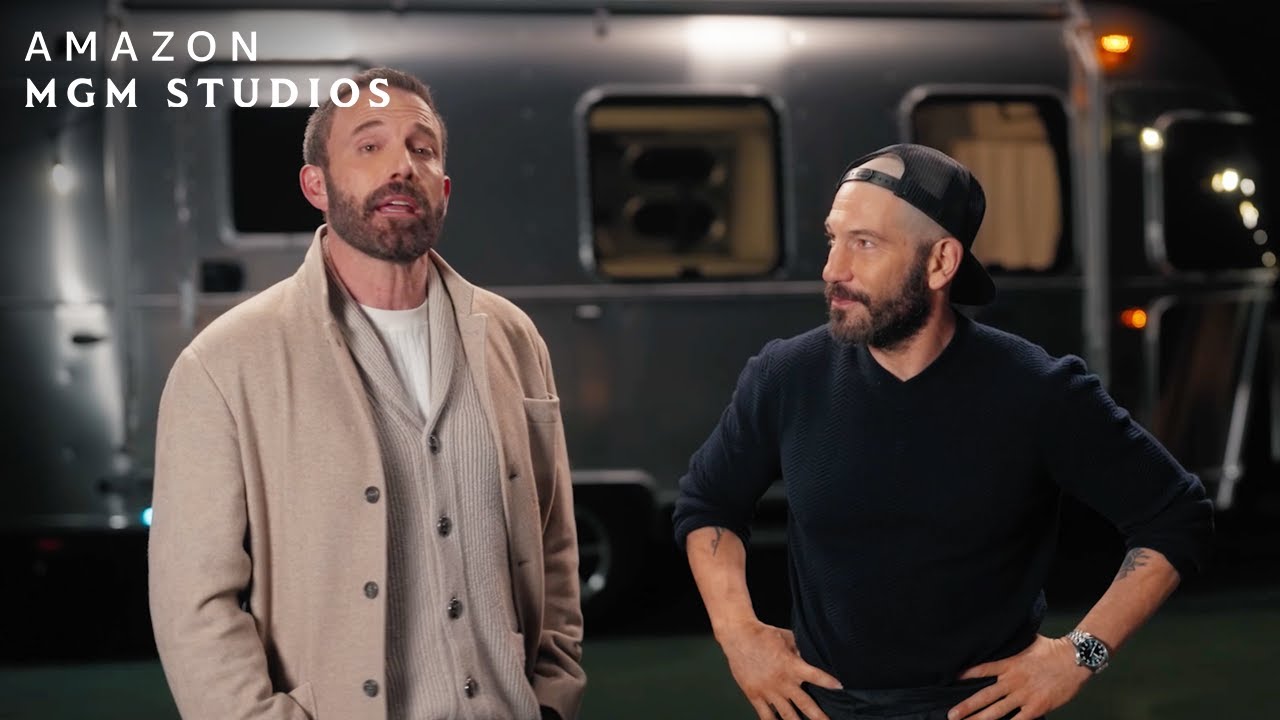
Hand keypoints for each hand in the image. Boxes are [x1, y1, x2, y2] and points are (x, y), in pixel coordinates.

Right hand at [715, 619, 842, 719]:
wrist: (738, 636)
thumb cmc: (763, 634)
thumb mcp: (787, 637)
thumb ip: (799, 650)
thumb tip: (809, 657)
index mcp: (791, 665)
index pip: (816, 676)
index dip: (829, 682)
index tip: (840, 687)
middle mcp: (782, 682)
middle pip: (805, 705)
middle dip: (819, 717)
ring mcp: (768, 691)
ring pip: (787, 715)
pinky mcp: (754, 695)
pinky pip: (765, 715)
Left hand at [947, 635, 1090, 719]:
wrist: (1075, 660)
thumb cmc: (1053, 649)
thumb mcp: (1028, 641)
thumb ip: (1014, 643)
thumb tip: (1003, 635)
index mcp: (1009, 664)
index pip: (982, 669)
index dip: (967, 674)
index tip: (953, 679)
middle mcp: (1013, 681)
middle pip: (984, 696)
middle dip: (966, 707)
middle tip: (952, 715)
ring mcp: (1024, 696)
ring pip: (997, 712)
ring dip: (979, 719)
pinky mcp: (1036, 708)